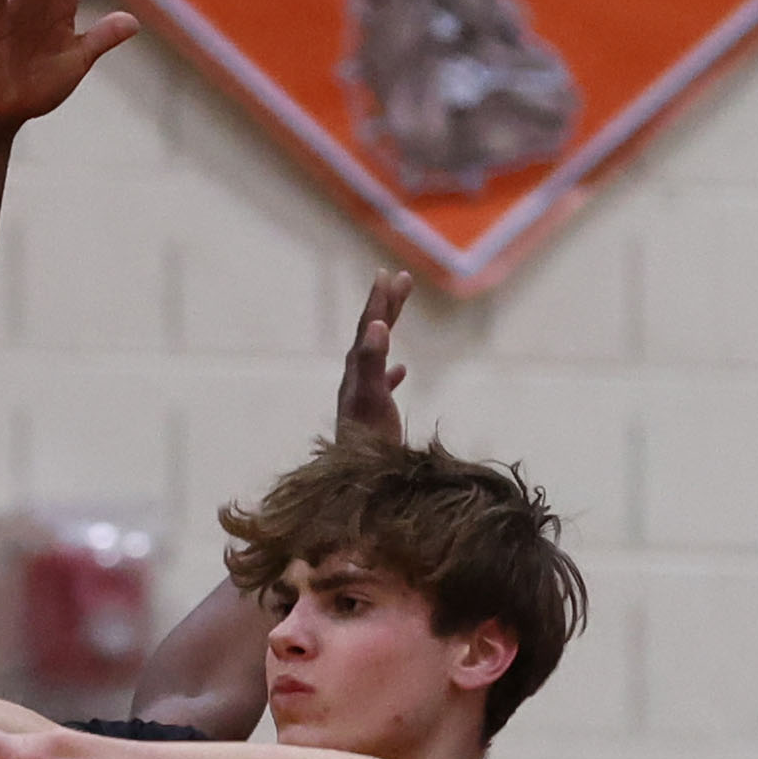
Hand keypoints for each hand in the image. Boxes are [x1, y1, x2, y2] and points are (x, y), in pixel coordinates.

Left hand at [335, 269, 411, 442]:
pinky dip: (391, 372)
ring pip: (374, 355)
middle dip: (385, 305)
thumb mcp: (371, 398)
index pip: (368, 327)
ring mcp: (362, 397)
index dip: (379, 301)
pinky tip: (402, 372)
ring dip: (386, 331)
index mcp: (358, 372)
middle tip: (400, 278)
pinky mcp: (371, 416)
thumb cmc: (367, 443)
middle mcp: (356, 380)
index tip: (389, 273)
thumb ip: (372, 362)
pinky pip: (382, 384)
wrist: (358, 485)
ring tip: (396, 313)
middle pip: (370, 334)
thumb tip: (378, 325)